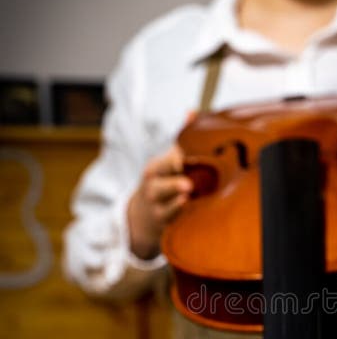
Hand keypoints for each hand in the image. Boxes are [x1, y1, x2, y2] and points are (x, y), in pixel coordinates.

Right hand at [127, 143, 192, 259]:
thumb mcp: (165, 162)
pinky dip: (180, 218)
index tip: (190, 158)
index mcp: (156, 169)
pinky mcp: (165, 225)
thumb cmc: (162, 183)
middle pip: (161, 184)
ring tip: (187, 196)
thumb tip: (192, 112)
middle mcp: (154, 188)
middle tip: (187, 182)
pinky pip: (172, 222)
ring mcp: (159, 208)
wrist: (141, 219)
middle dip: (173, 183)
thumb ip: (181, 140)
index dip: (178, 160)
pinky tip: (190, 215)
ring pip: (166, 205)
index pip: (167, 162)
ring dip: (177, 202)